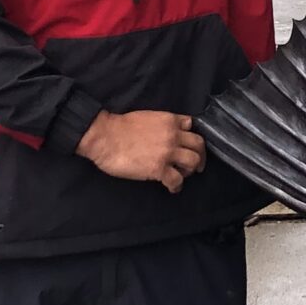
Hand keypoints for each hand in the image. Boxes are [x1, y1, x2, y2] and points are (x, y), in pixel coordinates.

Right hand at [77, 108, 205, 192]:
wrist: (105, 137)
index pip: (191, 126)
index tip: (189, 144)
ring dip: (190, 170)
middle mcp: (173, 135)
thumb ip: (161, 124)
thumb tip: (164, 135)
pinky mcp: (159, 169)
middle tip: (197, 164)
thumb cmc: (119, 127)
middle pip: (198, 145)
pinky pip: (177, 180)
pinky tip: (172, 188)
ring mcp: (168, 153)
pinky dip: (176, 186)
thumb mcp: (146, 116)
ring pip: (193, 162)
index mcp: (169, 120)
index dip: (190, 136)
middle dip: (200, 155)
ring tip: (182, 175)